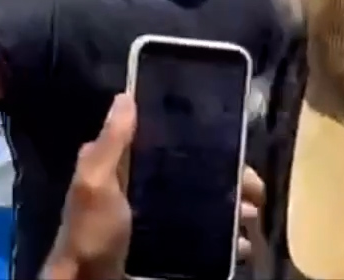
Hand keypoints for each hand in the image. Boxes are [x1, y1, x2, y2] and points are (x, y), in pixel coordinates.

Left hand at [40, 94, 267, 279]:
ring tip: (248, 219)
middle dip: (230, 181)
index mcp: (126, 166)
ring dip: (234, 209)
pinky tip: (240, 245)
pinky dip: (227, 240)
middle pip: (198, 175)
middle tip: (253, 193)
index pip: (171, 144)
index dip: (205, 143)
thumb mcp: (94, 182)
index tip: (237, 149)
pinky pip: (207, 238)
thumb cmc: (90, 231)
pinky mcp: (170, 246)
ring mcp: (159, 219)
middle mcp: (145, 188)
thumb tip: (126, 96)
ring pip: (208, 206)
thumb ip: (111, 143)